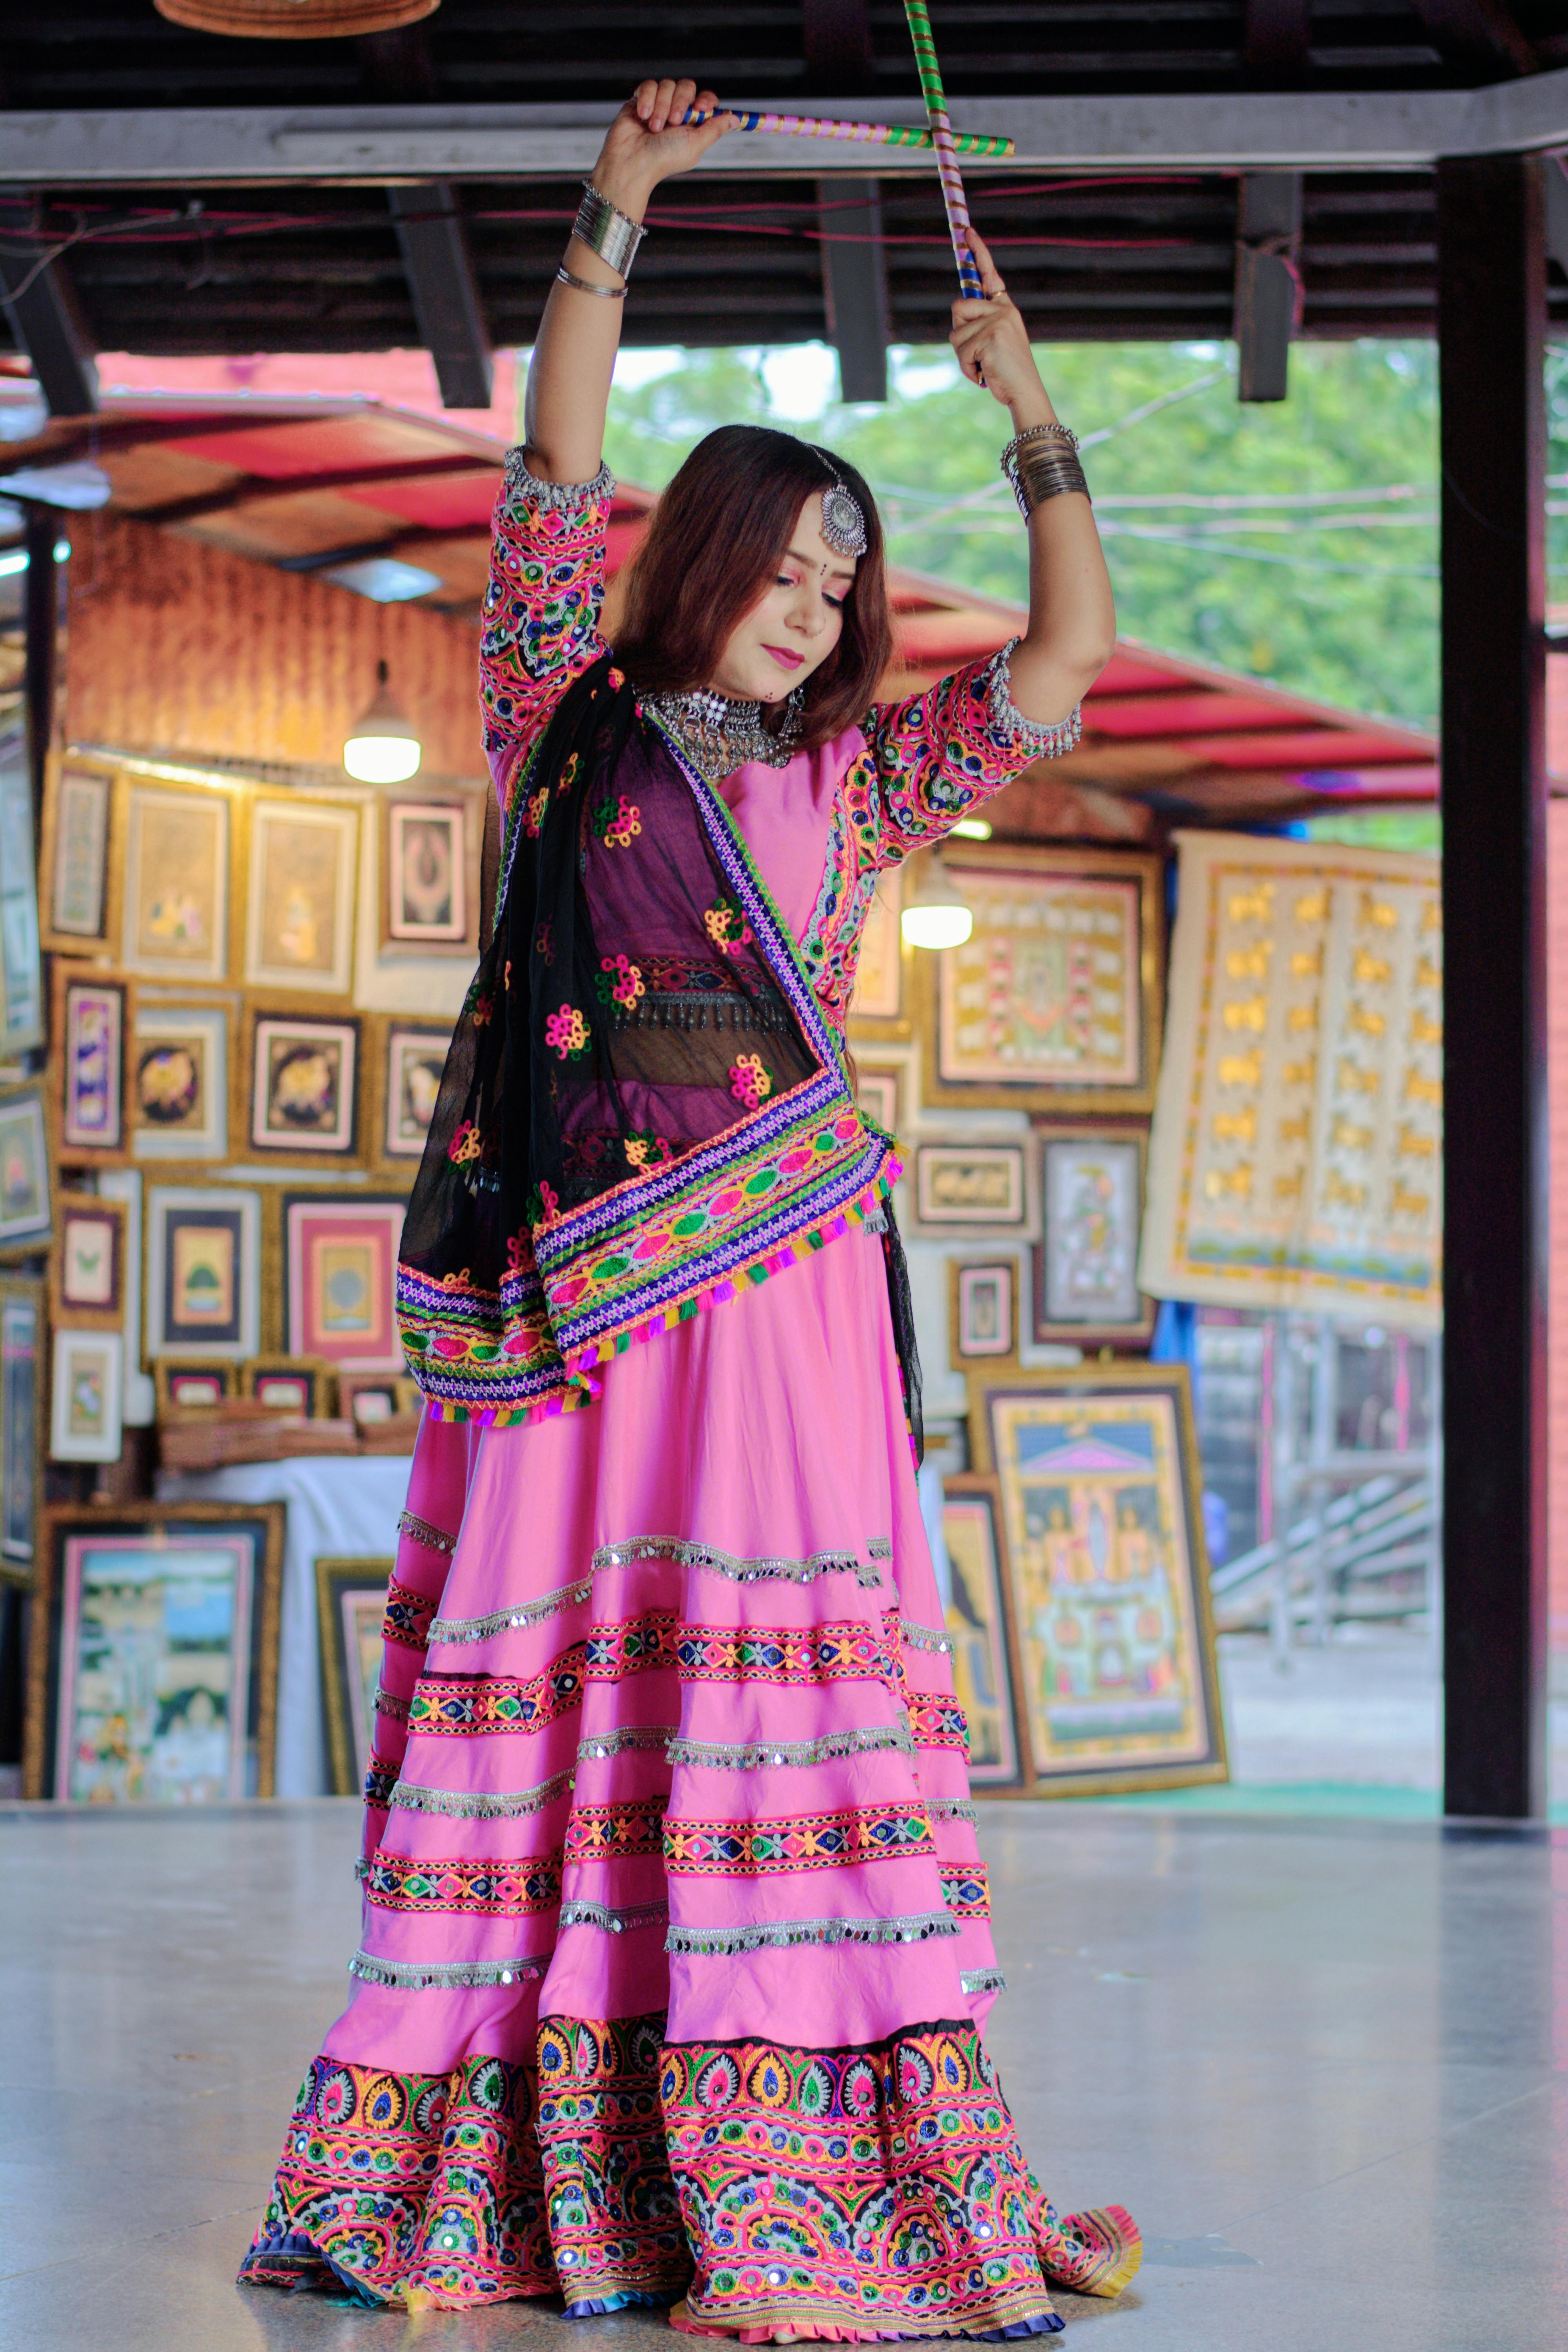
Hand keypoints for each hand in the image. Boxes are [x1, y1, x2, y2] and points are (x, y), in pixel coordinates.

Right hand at [591, 80, 735, 210]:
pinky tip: (642, 117)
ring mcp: (658, 106)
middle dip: (680, 102)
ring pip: (666, 85)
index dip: (705, 99)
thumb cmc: (662, 159)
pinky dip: (646, 100)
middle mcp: (676, 113)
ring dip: (661, 106)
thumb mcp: (695, 145)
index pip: (705, 100)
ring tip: (653, 127)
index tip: (700, 107)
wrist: (631, 163)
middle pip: (687, 87)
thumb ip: (715, 129)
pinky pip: (649, 85)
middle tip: (673, 122)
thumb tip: (735, 119)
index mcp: (692, 124)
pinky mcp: (640, 101)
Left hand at [948, 229, 1051, 419]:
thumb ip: (978, 324)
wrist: (1024, 392)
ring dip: (963, 357)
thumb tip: (958, 311)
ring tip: (983, 366)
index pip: (989, 275)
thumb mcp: (991, 343)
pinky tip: (984, 373)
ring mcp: (998, 320)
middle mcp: (1003, 309)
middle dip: (959, 334)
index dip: (978, 252)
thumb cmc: (1005, 372)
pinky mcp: (991, 335)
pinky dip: (967, 368)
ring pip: (955, 333)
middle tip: (978, 353)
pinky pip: (961, 350)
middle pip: (957, 308)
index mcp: (1004, 308)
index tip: (967, 232)